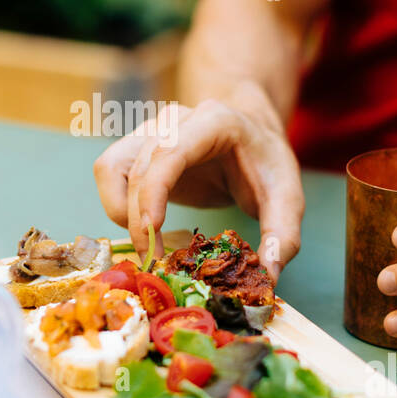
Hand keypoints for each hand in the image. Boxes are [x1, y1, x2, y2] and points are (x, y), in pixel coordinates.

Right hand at [92, 83, 304, 279]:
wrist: (252, 137)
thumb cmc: (266, 164)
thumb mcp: (287, 196)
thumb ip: (283, 235)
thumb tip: (268, 277)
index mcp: (214, 121)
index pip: (170, 151)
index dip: (154, 191)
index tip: (153, 231)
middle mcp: (175, 120)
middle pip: (140, 167)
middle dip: (140, 219)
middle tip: (158, 263)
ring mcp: (150, 130)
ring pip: (112, 168)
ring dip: (122, 212)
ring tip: (150, 247)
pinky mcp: (136, 147)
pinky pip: (108, 173)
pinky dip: (116, 204)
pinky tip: (143, 227)